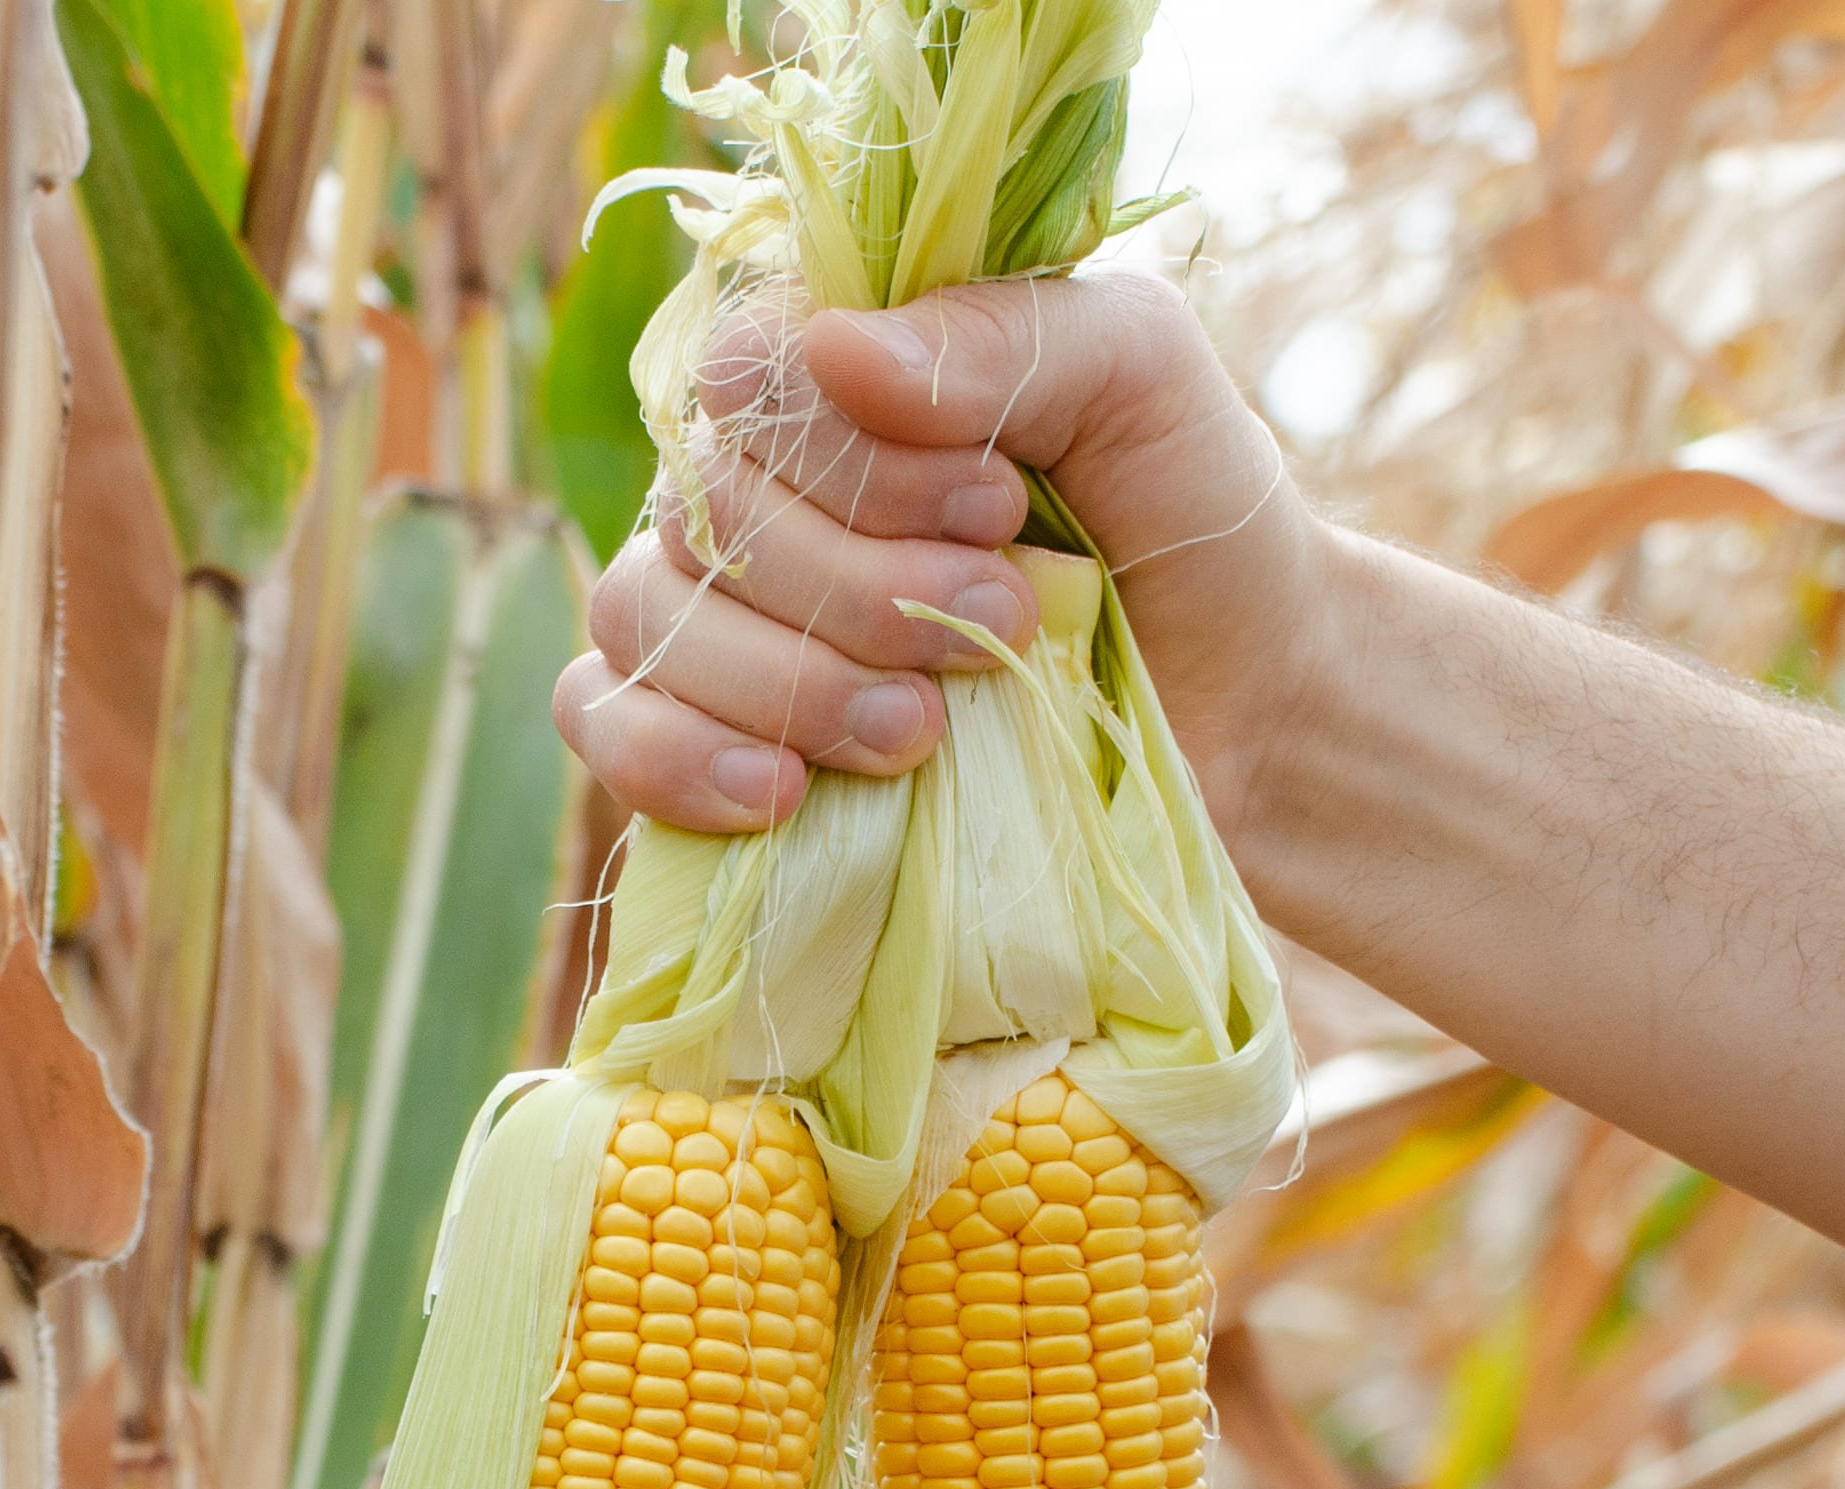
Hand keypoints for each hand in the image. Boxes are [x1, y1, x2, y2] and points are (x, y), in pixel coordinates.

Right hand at [550, 263, 1339, 839]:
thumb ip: (1006, 337)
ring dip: (784, 681)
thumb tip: (832, 350)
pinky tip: (777, 795)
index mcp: (838, 369)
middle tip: (998, 619)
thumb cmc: (1188, 519)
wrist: (1244, 710)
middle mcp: (756, 476)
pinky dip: (668, 758)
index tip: (1000, 505)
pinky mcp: (706, 731)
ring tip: (921, 732)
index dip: (850, 457)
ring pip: (645, 615)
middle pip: (702, 512)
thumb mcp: (1140, 377)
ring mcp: (718, 605)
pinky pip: (600, 720)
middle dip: (853, 585)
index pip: (744, 377)